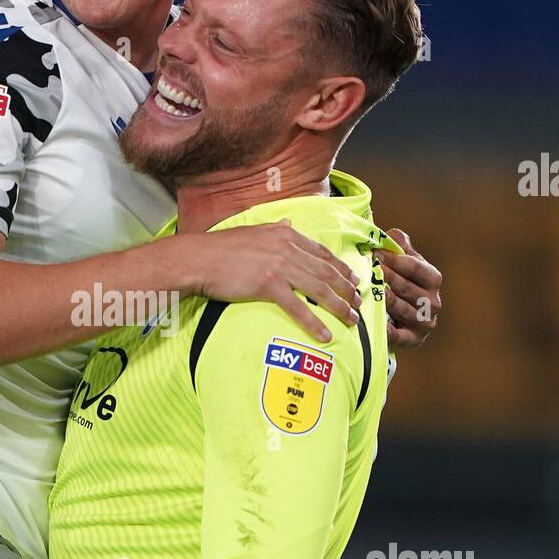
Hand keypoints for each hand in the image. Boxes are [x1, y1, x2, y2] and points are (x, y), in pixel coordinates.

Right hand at [192, 221, 360, 343]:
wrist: (199, 258)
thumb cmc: (221, 248)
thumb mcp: (253, 231)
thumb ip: (275, 230)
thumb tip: (289, 224)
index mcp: (285, 235)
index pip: (322, 252)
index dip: (341, 267)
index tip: (354, 279)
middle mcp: (287, 248)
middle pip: (326, 271)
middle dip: (347, 288)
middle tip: (359, 302)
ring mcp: (279, 266)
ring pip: (318, 289)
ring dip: (338, 306)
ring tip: (351, 320)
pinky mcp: (268, 284)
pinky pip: (298, 307)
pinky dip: (314, 322)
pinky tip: (325, 334)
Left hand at [375, 228, 442, 348]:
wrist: (403, 315)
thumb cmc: (401, 280)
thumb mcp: (404, 260)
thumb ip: (399, 245)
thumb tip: (391, 235)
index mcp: (433, 278)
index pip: (414, 267)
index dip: (394, 260)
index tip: (375, 254)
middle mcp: (433, 301)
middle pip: (407, 288)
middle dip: (386, 278)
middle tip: (368, 270)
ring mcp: (425, 322)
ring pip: (402, 309)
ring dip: (384, 300)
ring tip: (367, 292)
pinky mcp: (414, 339)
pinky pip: (400, 336)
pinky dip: (388, 331)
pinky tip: (374, 323)